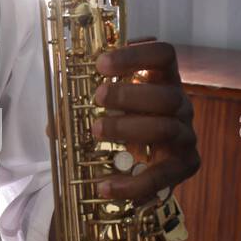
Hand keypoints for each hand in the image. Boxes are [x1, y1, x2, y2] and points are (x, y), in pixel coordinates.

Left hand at [91, 37, 199, 203]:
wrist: (145, 169)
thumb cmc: (125, 129)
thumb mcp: (105, 112)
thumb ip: (81, 111)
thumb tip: (55, 126)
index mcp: (163, 81)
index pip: (163, 56)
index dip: (136, 54)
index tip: (101, 63)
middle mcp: (180, 104)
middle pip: (166, 94)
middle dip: (129, 94)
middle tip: (97, 97)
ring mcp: (186, 135)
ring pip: (166, 128)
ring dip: (128, 128)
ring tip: (96, 130)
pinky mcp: (185, 166)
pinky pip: (161, 175)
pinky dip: (131, 183)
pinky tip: (105, 186)